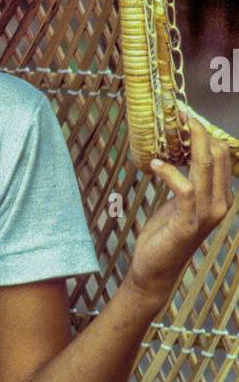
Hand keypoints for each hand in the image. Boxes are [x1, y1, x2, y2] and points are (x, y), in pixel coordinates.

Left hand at [129, 108, 234, 303]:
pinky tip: (156, 164)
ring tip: (175, 127)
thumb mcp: (181, 204)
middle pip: (218, 156)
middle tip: (182, 114)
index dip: (208, 134)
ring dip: (190, 143)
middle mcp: (220, 204)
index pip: (224, 156)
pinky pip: (184, 188)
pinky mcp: (188, 222)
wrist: (156, 267)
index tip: (189, 117)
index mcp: (222, 197)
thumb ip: (188, 183)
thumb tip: (180, 156)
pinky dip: (170, 172)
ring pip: (205, 167)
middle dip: (201, 132)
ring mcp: (207, 214)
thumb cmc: (166, 233)